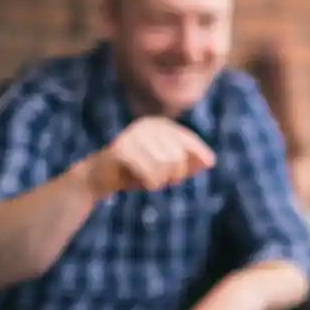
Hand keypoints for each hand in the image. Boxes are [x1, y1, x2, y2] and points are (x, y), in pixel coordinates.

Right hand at [86, 117, 215, 197]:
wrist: (99, 178)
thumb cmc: (139, 172)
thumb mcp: (170, 168)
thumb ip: (191, 163)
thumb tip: (210, 161)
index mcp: (161, 125)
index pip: (190, 143)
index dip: (193, 163)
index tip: (179, 174)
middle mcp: (148, 125)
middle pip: (180, 156)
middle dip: (175, 174)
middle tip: (162, 180)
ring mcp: (133, 135)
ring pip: (167, 165)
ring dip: (162, 180)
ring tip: (150, 179)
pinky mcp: (122, 150)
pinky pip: (151, 173)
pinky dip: (151, 184)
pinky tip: (143, 183)